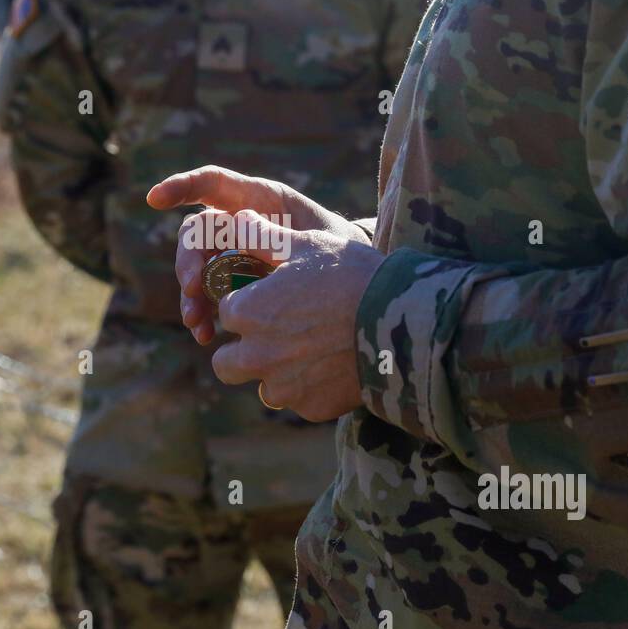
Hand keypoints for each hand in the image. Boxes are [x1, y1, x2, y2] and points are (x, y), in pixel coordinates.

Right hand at [146, 166, 368, 345]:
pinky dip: (203, 315)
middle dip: (188, 260)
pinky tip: (205, 336)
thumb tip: (242, 227)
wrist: (355, 279)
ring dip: (190, 296)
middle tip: (193, 287)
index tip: (155, 199)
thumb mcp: (318, 237)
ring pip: (197, 269)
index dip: (181, 186)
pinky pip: (208, 297)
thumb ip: (281, 233)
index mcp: (256, 200)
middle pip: (196, 234)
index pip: (212, 184)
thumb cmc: (339, 247)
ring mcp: (231, 254)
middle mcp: (237, 223)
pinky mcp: (233, 284)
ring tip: (197, 324)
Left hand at [211, 210, 382, 421]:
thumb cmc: (351, 275)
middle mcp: (257, 355)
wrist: (401, 321)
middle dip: (241, 350)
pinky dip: (310, 390)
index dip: (245, 305)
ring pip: (262, 386)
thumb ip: (262, 237)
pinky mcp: (312, 408)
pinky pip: (300, 402)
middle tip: (272, 336)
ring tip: (308, 353)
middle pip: (226, 362)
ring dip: (275, 374)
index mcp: (249, 313)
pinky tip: (334, 368)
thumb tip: (238, 221)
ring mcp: (285, 386)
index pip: (226, 313)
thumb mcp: (306, 245)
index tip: (266, 300)